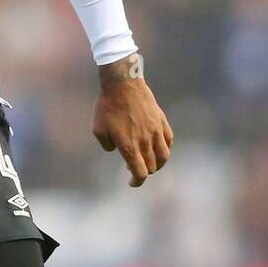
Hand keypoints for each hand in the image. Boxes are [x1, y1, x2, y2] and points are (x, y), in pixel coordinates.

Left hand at [93, 54, 172, 187]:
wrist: (122, 84)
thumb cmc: (107, 106)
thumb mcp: (98, 129)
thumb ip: (107, 145)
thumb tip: (116, 150)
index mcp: (129, 146)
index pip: (140, 172)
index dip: (137, 181)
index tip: (132, 182)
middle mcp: (145, 141)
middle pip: (151, 167)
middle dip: (143, 172)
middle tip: (134, 167)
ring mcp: (156, 131)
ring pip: (164, 156)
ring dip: (158, 164)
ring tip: (150, 162)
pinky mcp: (161, 121)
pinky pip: (169, 140)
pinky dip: (165, 148)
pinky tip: (159, 148)